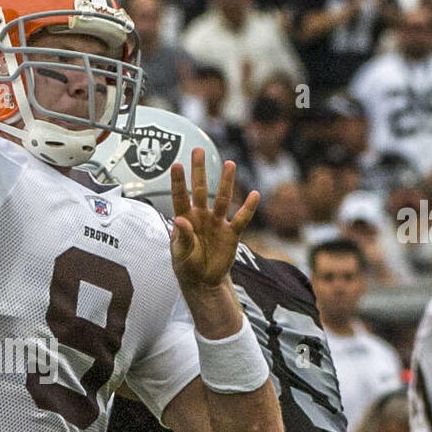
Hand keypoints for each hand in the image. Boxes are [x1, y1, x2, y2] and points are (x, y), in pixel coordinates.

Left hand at [169, 149, 258, 292]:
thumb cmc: (187, 265)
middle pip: (200, 189)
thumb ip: (182, 236)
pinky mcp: (231, 233)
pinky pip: (241, 219)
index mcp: (185, 219)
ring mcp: (217, 222)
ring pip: (222, 199)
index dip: (178, 182)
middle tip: (198, 150)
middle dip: (199, 170)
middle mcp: (201, 216)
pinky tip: (254, 195)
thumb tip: (180, 218)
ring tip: (230, 163)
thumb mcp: (180, 253)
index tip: (176, 164)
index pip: (180, 197)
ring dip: (226, 182)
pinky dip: (248, 208)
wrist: (203, 281)